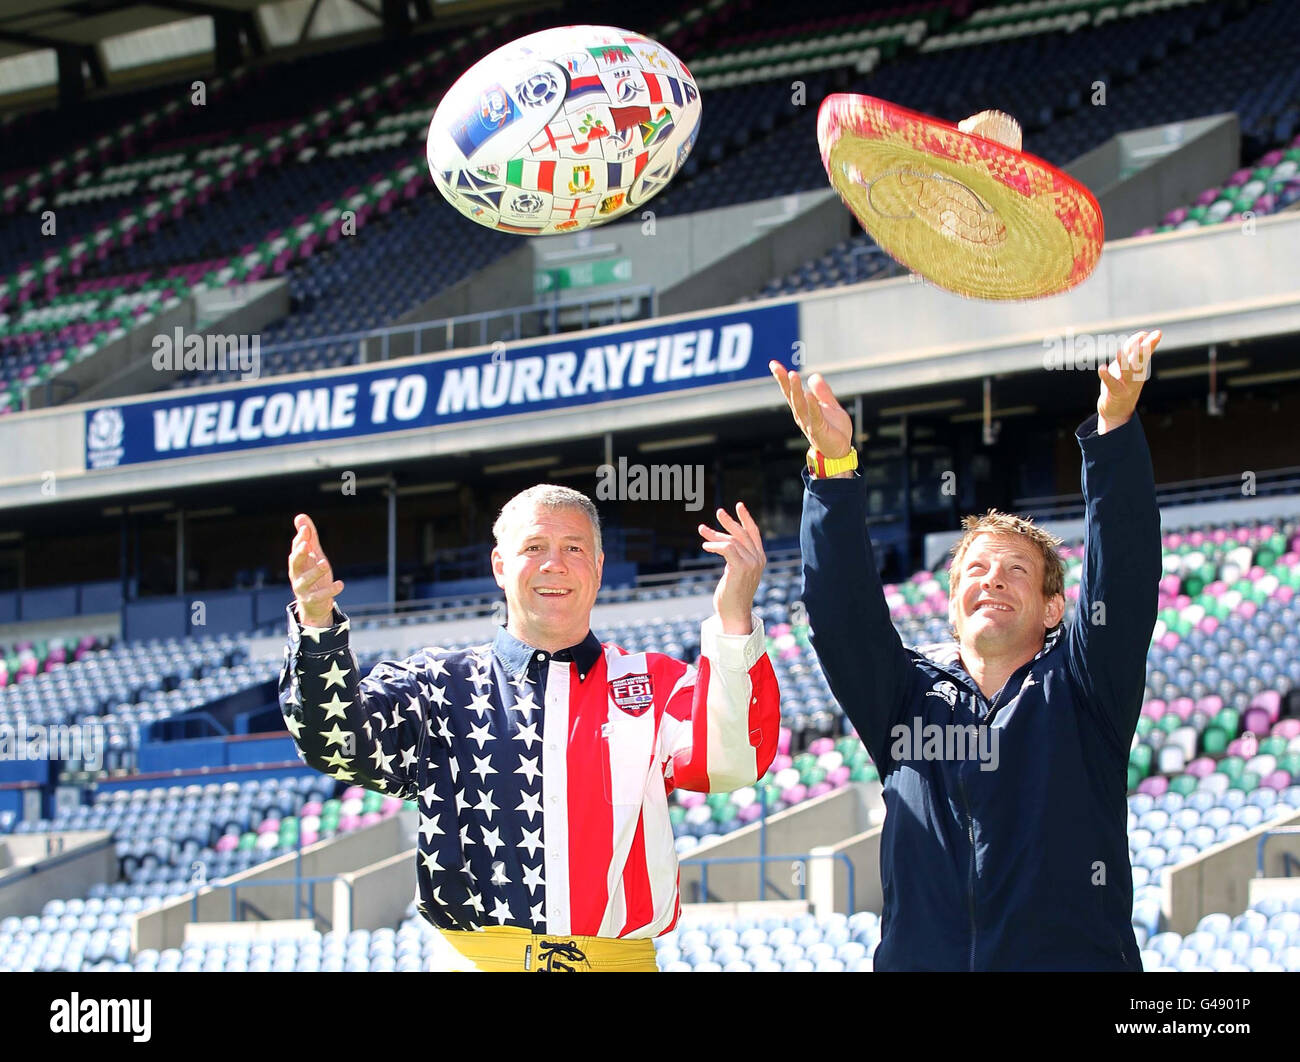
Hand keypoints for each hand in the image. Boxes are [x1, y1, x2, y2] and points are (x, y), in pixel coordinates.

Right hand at [289, 514, 343, 626]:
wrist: (314, 604)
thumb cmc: (313, 575)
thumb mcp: (313, 555)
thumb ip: (309, 538)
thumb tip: (300, 516)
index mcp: (297, 562)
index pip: (296, 548)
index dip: (300, 539)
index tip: (306, 529)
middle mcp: (296, 574)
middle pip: (295, 563)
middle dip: (300, 554)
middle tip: (306, 545)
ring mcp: (303, 588)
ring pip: (306, 580)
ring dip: (315, 571)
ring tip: (325, 563)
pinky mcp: (312, 600)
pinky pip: (320, 595)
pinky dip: (330, 590)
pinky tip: (340, 584)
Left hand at [699, 502, 764, 634]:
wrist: (734, 613)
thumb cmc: (732, 594)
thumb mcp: (735, 571)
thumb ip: (734, 557)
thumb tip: (722, 542)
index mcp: (760, 559)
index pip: (754, 533)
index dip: (746, 519)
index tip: (738, 506)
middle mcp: (758, 559)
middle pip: (742, 533)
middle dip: (729, 521)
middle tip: (718, 512)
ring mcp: (751, 563)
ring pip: (732, 540)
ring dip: (715, 535)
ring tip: (702, 530)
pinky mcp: (741, 568)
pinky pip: (726, 548)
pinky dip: (715, 545)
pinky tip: (705, 546)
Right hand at [769, 361, 853, 458]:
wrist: (840, 451)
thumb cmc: (834, 430)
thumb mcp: (830, 406)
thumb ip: (823, 392)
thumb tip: (813, 376)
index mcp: (803, 409)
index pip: (790, 391)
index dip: (782, 378)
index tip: (773, 364)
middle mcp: (802, 416)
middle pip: (791, 396)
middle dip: (784, 382)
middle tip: (778, 368)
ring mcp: (809, 424)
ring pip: (800, 405)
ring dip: (796, 391)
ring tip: (792, 375)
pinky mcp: (819, 431)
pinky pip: (815, 416)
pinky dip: (811, 406)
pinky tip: (808, 394)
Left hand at [1097, 329, 1160, 433]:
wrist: (1118, 411)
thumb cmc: (1124, 384)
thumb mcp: (1128, 366)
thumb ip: (1132, 350)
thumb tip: (1142, 335)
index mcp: (1140, 368)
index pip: (1146, 353)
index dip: (1151, 344)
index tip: (1158, 333)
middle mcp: (1136, 376)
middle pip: (1140, 362)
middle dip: (1143, 351)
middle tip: (1146, 340)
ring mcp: (1127, 385)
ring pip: (1127, 372)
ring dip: (1123, 362)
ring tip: (1119, 352)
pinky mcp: (1116, 393)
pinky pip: (1112, 384)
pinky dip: (1107, 376)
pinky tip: (1102, 368)